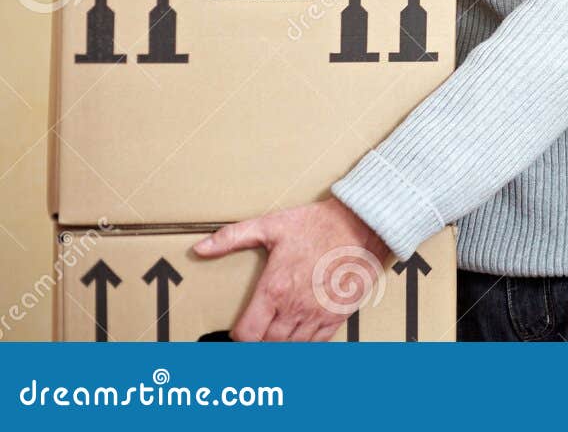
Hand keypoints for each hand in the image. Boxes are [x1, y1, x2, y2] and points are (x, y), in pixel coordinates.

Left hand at [191, 198, 390, 341]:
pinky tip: (299, 336)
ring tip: (275, 336)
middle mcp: (295, 307)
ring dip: (280, 345)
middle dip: (258, 342)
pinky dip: (305, 344)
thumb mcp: (272, 226)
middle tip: (256, 335)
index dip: (237, 337)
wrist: (363, 225)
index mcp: (274, 288)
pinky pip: (317, 343)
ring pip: (290, 347)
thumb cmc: (318, 224)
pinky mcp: (337, 315)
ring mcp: (317, 314)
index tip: (237, 332)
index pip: (246, 334)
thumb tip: (200, 248)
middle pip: (267, 344)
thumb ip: (232, 237)